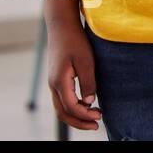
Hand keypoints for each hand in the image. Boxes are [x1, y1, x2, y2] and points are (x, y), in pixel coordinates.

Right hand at [46, 15, 101, 130]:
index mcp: (59, 82)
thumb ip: (88, 82)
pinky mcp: (57, 78)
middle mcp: (53, 85)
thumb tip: (90, 102)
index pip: (71, 107)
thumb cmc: (76, 42)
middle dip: (79, 122)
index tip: (100, 117)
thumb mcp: (86, 61)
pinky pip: (62, 99)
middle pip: (63, 113)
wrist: (62, 27)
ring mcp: (53, 82)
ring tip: (94, 116)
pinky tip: (86, 104)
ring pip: (61, 108)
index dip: (85, 115)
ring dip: (76, 115)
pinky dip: (73, 107)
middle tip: (96, 125)